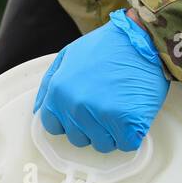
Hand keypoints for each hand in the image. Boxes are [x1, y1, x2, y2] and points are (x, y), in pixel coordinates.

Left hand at [34, 9, 169, 152]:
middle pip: (79, 138)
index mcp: (58, 92)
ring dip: (112, 132)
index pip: (53, 126)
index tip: (82, 113)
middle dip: (92, 127)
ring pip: (103, 144)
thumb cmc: (107, 46)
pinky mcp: (126, 123)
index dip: (69, 121)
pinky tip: (133, 113)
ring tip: (121, 106)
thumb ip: (49, 85)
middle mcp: (75, 107)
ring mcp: (101, 116)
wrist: (141, 38)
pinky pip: (126, 144)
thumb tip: (40, 111)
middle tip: (106, 104)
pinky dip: (132, 134)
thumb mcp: (68, 56)